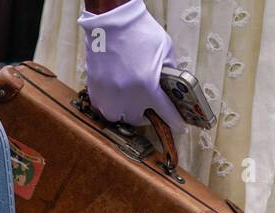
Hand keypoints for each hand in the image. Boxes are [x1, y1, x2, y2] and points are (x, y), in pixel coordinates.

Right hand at [80, 0, 183, 131]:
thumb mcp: (165, 50)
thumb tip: (172, 88)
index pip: (167, 114)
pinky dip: (111, 105)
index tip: (179, 127)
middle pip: (139, 120)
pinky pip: (103, 108)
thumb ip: (170, 72)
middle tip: (148, 105)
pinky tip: (116, 95)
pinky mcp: (95, 91)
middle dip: (146, 114)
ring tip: (129, 102)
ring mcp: (108, 95)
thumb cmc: (139, 33)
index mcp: (148, 87)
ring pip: (118, 118)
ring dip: (126, 113)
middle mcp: (127, 96)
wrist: (111, 23)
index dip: (175, 122)